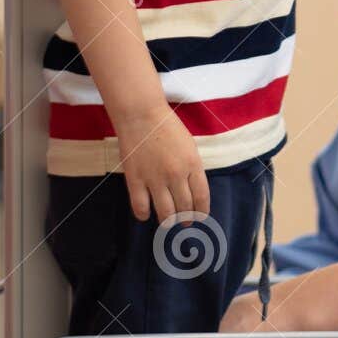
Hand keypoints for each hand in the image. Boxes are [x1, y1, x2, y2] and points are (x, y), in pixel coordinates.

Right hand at [115, 107, 209, 226]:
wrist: (140, 114)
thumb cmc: (166, 127)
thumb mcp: (189, 146)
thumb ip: (192, 169)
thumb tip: (193, 192)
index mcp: (193, 165)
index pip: (202, 197)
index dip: (202, 212)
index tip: (200, 217)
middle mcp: (176, 175)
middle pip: (185, 208)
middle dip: (186, 219)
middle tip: (184, 222)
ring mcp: (155, 178)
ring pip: (166, 213)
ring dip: (168, 221)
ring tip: (167, 222)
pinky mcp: (135, 179)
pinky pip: (141, 207)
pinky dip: (144, 214)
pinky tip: (146, 212)